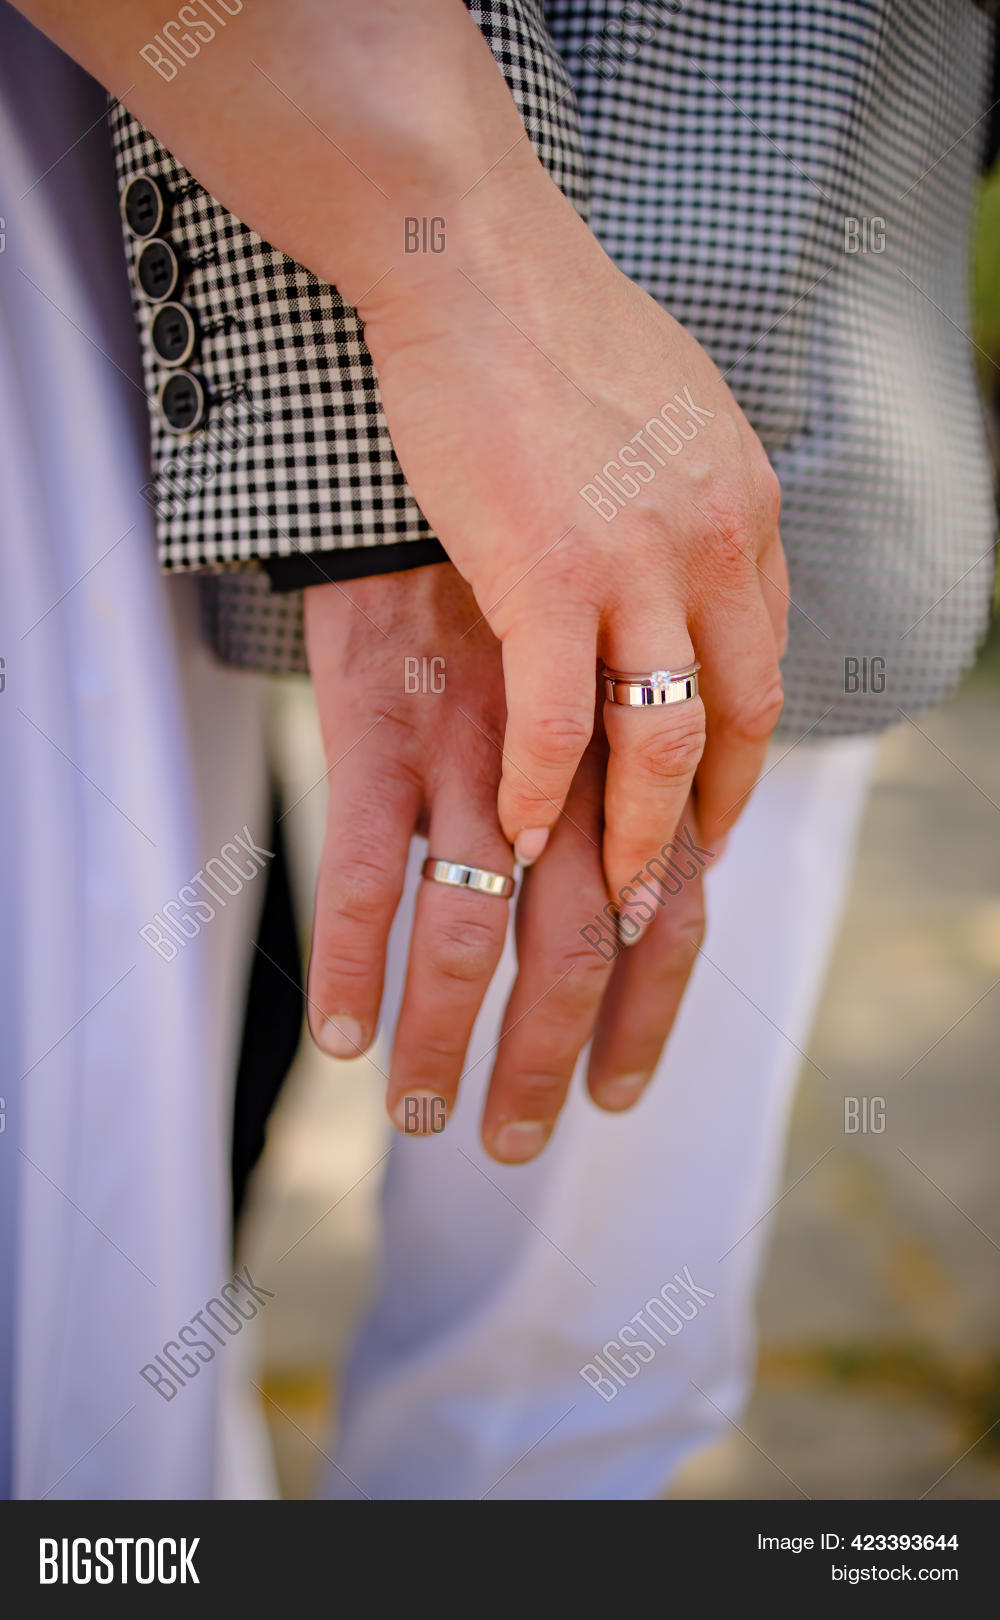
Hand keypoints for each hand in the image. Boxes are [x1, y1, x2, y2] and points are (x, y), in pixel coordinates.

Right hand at [303, 563, 710, 1161]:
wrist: (451, 445)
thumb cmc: (531, 567)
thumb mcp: (611, 658)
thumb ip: (639, 764)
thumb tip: (680, 864)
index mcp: (631, 758)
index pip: (670, 919)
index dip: (649, 1018)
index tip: (617, 1090)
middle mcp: (568, 768)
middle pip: (579, 950)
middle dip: (548, 1061)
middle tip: (514, 1140)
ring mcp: (474, 752)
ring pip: (475, 933)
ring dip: (449, 1042)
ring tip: (424, 1113)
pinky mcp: (379, 729)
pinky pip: (366, 873)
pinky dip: (355, 966)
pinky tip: (339, 1036)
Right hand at [360, 169, 787, 923]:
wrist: (473, 260)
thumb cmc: (550, 330)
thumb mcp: (672, 413)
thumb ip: (696, 501)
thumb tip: (688, 565)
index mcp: (746, 508)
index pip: (762, 664)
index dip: (736, 755)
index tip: (707, 806)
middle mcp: (713, 543)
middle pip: (732, 722)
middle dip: (704, 819)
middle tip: (668, 883)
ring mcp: (635, 562)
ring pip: (661, 740)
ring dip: (636, 835)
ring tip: (610, 897)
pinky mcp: (546, 574)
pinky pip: (554, 722)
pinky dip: (537, 791)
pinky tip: (513, 833)